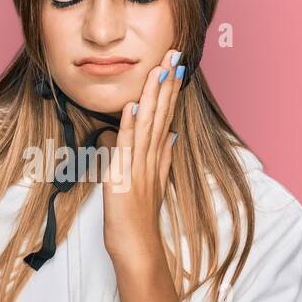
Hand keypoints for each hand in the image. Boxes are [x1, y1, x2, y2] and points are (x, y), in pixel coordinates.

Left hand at [100, 48, 183, 269]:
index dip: (172, 90)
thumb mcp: (155, 184)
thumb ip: (163, 158)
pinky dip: (130, 125)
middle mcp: (152, 158)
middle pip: (162, 114)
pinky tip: (134, 104)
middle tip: (175, 54)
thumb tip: (172, 136)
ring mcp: (140, 166)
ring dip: (153, 95)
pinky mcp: (124, 176)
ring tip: (159, 69)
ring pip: (148, 124)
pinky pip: (128, 146)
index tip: (177, 65)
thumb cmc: (140, 218)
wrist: (138, 247)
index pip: (167, 116)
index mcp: (158, 157)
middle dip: (167, 83)